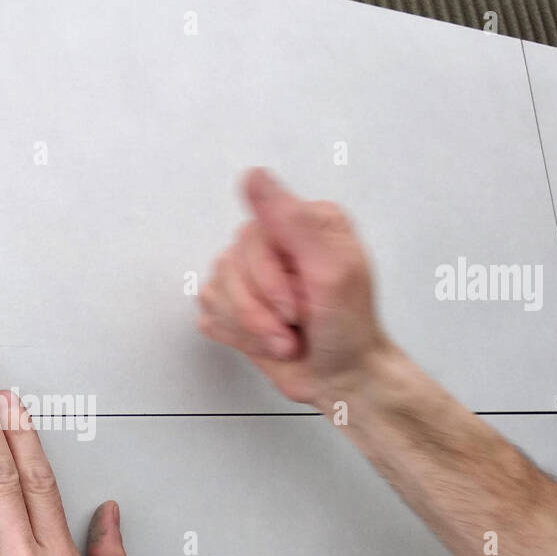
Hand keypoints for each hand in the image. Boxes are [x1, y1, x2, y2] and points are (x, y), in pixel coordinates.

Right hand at [197, 168, 390, 407]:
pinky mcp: (233, 303)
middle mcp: (274, 242)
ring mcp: (249, 273)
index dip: (270, 279)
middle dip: (261, 310)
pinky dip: (237, 335)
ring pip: (215, 291)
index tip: (302, 303)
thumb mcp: (333, 272)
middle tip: (296, 325)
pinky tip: (265, 340)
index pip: (254, 235)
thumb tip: (254, 177)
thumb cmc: (348, 329)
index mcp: (303, 223)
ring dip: (251, 327)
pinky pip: (208, 312)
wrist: (341, 378)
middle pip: (230, 264)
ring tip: (285, 339)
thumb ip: (294, 221)